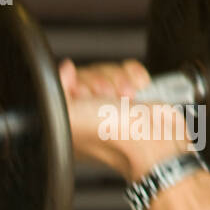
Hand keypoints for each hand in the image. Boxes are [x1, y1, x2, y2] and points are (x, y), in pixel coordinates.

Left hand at [58, 58, 191, 178]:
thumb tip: (63, 70)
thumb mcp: (70, 117)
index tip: (87, 95)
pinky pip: (128, 71)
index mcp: (70, 124)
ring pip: (109, 72)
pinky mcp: (132, 98)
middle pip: (88, 75)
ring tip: (125, 98)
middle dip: (102, 82)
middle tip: (108, 99)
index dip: (79, 84)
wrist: (153, 139)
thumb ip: (57, 93)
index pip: (66, 86)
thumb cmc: (113, 137)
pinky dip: (134, 77)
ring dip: (120, 80)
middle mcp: (89, 116)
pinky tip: (136, 90)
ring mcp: (111, 107)